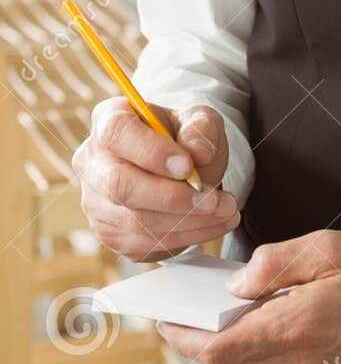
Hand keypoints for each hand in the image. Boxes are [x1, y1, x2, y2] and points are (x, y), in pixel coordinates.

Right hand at [73, 98, 238, 261]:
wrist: (183, 167)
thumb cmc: (185, 138)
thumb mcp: (200, 120)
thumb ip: (201, 129)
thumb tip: (198, 153)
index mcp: (109, 119)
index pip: (116, 133)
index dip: (150, 151)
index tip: (187, 166)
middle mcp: (93, 161)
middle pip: (119, 185)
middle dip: (173, 197)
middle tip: (213, 199)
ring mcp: (96, 200)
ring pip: (135, 221)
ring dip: (187, 221)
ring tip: (226, 210)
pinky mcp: (109, 232)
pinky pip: (143, 244)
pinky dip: (185, 238)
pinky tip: (212, 224)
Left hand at [158, 229, 340, 363]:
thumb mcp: (328, 248)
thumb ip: (273, 263)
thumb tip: (236, 284)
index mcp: (296, 331)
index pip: (218, 347)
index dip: (182, 335)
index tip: (164, 319)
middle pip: (229, 358)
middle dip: (209, 329)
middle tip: (199, 300)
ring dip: (241, 337)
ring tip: (247, 303)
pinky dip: (266, 347)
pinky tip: (279, 320)